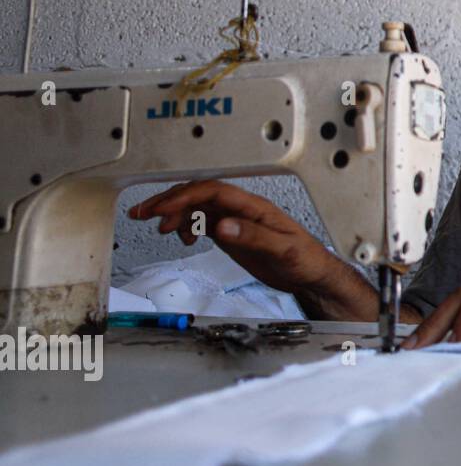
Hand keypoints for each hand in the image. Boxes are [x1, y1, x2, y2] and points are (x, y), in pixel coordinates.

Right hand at [128, 180, 344, 295]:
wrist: (312, 274)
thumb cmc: (305, 259)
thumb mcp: (283, 250)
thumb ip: (253, 237)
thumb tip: (223, 226)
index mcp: (254, 207)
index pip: (213, 191)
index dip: (186, 196)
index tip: (163, 208)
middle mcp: (242, 209)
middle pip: (200, 194)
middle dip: (169, 201)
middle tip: (143, 212)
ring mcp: (236, 220)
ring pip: (198, 207)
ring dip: (174, 213)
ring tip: (157, 227)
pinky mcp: (232, 233)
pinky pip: (203, 221)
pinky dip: (187, 226)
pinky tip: (182, 238)